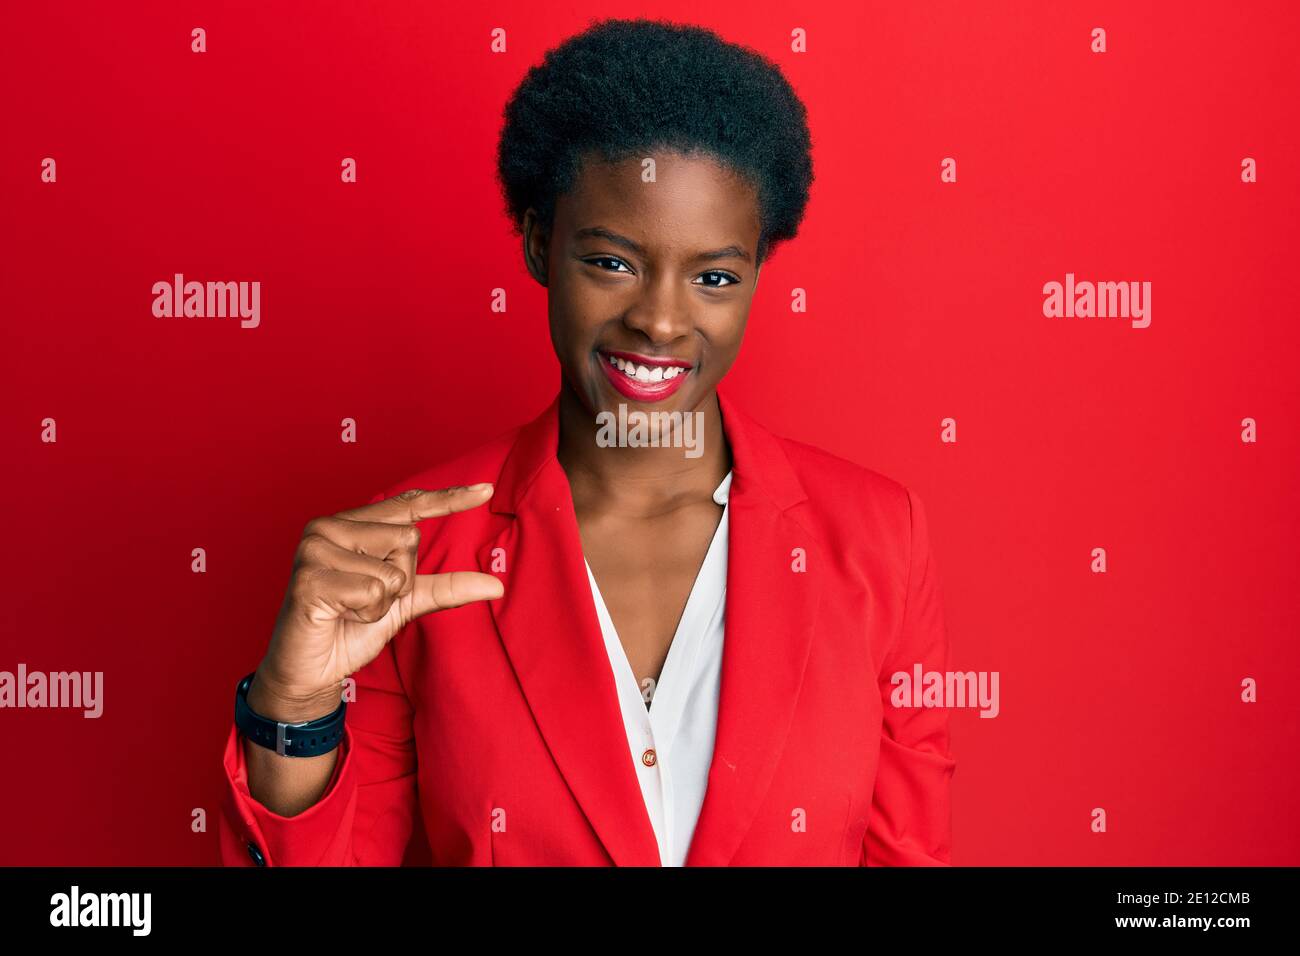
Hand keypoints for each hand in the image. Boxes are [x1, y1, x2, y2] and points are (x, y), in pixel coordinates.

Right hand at [249, 484, 502, 720]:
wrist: (310, 669)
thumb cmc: (352, 627)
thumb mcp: (407, 602)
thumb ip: (448, 588)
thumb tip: (497, 586)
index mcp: (353, 524)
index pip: (408, 504)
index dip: (449, 498)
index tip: (488, 490)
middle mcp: (330, 526)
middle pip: (408, 539)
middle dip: (399, 581)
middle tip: (364, 599)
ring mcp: (315, 549)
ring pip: (392, 570)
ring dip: (381, 602)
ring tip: (349, 609)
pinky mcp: (309, 577)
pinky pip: (371, 592)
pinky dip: (365, 613)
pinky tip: (339, 616)